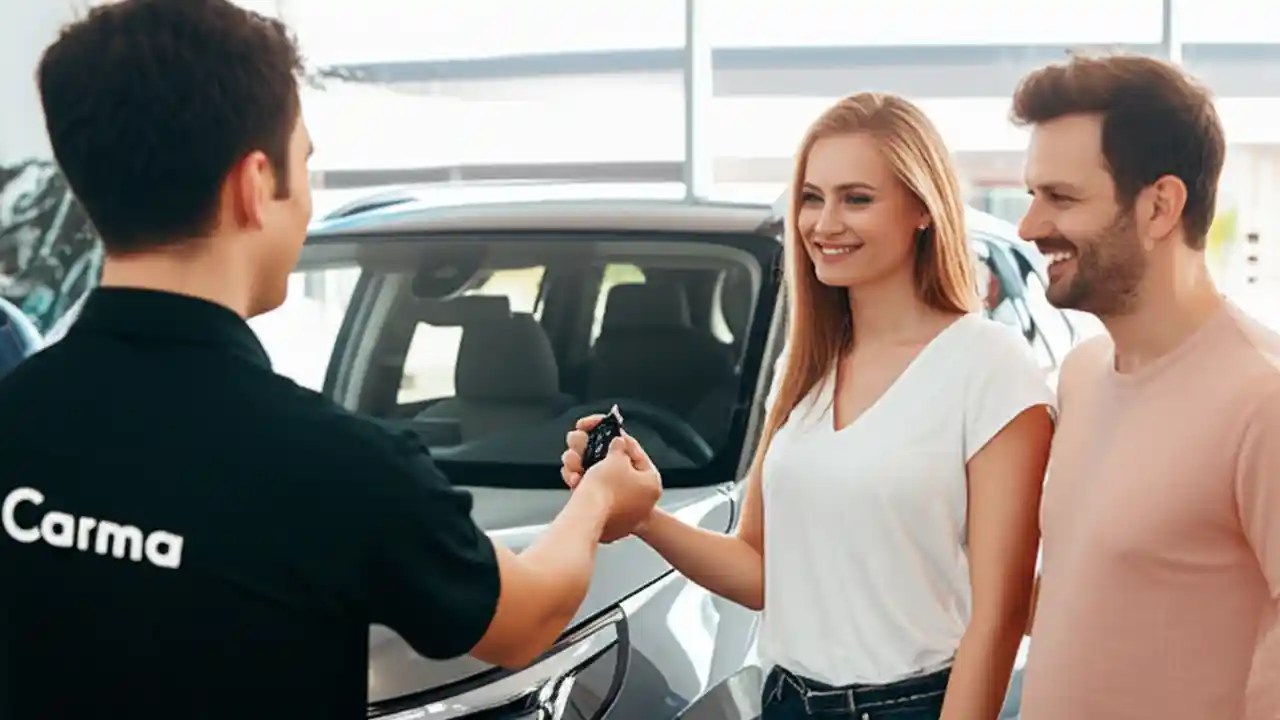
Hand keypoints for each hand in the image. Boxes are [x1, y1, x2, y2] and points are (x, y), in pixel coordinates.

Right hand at [562, 415, 661, 542]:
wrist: (587, 519)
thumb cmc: (606, 489)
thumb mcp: (615, 458)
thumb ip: (619, 447)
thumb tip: (618, 443)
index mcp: (651, 483)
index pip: (637, 454)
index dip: (620, 440)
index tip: (609, 433)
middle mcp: (642, 501)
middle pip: (617, 469)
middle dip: (596, 455)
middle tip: (584, 443)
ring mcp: (625, 515)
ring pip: (602, 483)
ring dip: (586, 469)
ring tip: (574, 461)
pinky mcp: (607, 525)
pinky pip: (595, 499)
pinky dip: (584, 487)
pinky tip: (574, 478)